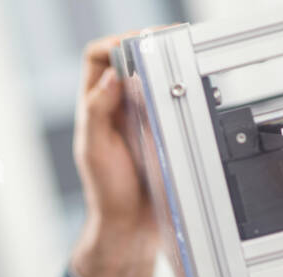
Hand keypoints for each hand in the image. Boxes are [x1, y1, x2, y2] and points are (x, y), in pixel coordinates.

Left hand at [69, 31, 162, 276]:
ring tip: (180, 59)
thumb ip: (96, 112)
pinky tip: (188, 88)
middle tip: (166, 46)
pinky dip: (178, 88)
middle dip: (145, 45)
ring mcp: (139, 117)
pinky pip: (169, 99)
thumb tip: (109, 76)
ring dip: (164, 64)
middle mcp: (115, 107)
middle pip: (127, 58)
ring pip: (150, 76)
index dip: (113, 44)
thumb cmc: (108, 194)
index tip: (134, 45)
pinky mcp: (161, 130)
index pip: (97, 56)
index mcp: (94, 107)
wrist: (131, 227)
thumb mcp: (94, 151)